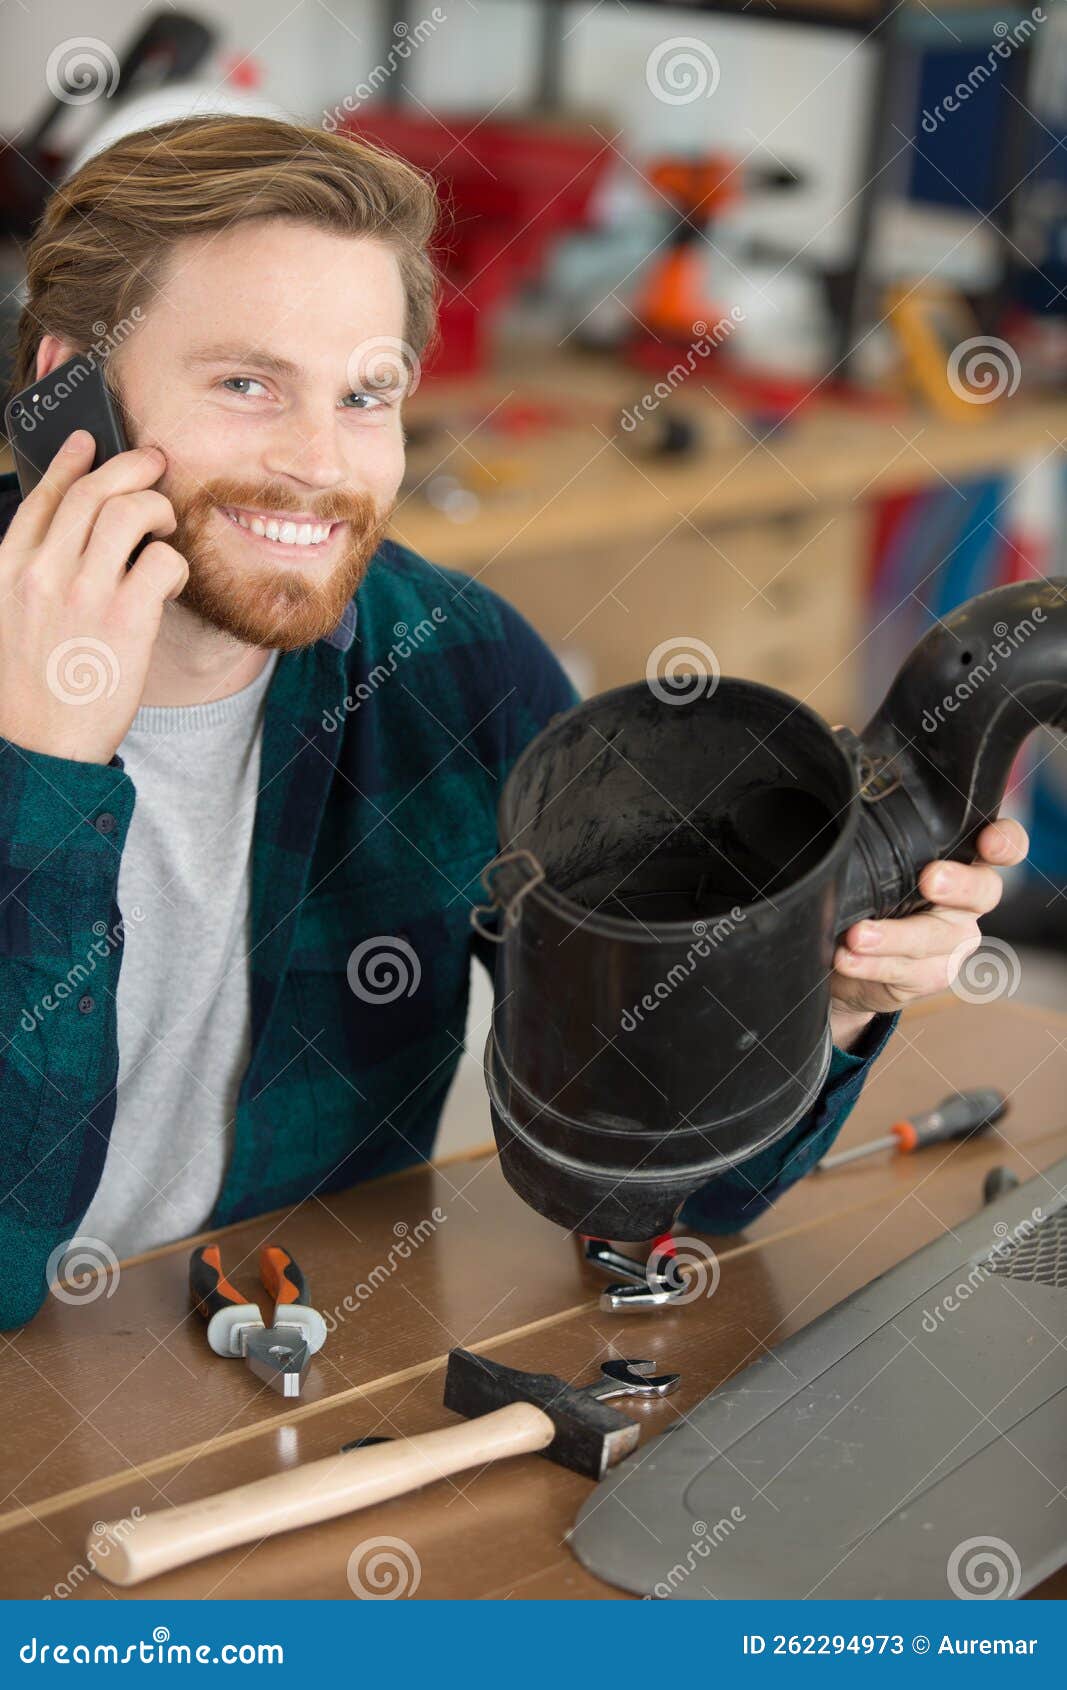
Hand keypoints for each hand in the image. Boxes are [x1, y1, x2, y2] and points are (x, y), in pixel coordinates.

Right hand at [0, 430, 186, 764]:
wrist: (40, 748)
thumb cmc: (29, 692)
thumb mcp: (7, 622)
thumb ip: (30, 579)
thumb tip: (68, 543)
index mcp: (7, 571)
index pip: (42, 498)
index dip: (69, 462)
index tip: (88, 443)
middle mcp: (41, 572)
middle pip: (91, 492)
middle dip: (130, 467)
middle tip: (155, 463)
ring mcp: (83, 592)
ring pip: (129, 512)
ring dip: (156, 508)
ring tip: (166, 525)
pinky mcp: (126, 617)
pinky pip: (162, 560)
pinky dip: (173, 561)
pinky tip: (170, 580)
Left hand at [829, 818, 1029, 1049]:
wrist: (848, 957)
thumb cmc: (870, 895)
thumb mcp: (878, 863)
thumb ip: (884, 844)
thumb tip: (856, 820)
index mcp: (963, 861)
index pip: (1003, 845)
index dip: (1006, 842)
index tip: (988, 843)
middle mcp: (968, 901)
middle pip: (982, 891)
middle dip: (959, 885)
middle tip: (931, 880)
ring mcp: (953, 942)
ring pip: (933, 937)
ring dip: (893, 936)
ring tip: (857, 936)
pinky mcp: (931, 975)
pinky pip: (905, 971)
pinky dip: (871, 964)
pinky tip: (847, 958)